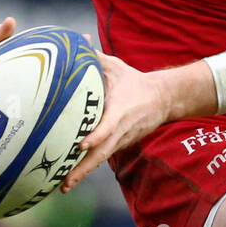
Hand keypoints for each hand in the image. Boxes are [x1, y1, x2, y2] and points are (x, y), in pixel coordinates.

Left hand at [60, 53, 171, 193]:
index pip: (109, 126)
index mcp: (121, 110)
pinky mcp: (119, 145)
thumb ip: (95, 56)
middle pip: (102, 153)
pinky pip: (102, 158)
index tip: (82, 144)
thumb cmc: (134, 81)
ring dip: (83, 173)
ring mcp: (121, 140)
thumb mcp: (116, 67)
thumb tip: (77, 39)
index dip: (97, 136)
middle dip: (84, 168)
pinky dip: (87, 168)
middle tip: (65, 182)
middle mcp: (121, 130)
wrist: (163, 100)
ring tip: (62, 187)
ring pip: (101, 160)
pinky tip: (68, 178)